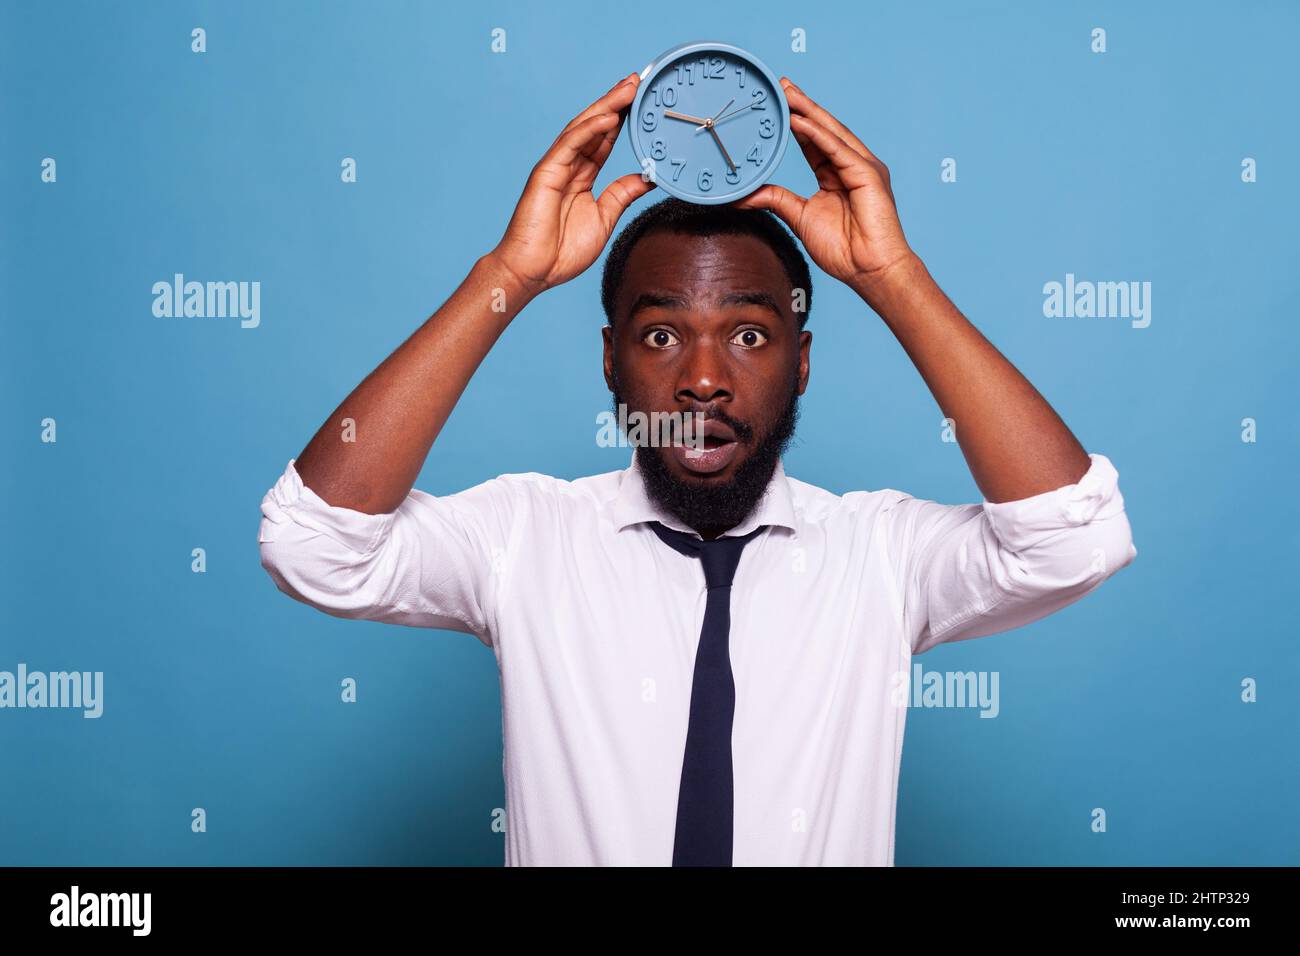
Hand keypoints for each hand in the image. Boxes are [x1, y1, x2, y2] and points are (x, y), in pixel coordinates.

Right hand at [489, 72, 655, 296]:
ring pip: (584, 128)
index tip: (642, 102)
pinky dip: (590, 128)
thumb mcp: (605, 219)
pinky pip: (570, 144)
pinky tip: (609, 116)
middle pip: (595, 126)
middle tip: (637, 81)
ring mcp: (556, 166)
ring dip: (607, 106)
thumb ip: (623, 194)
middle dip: (616, 103)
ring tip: (628, 88)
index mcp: (582, 177)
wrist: (535, 272)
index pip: (605, 141)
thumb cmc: (562, 252)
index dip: (622, 120)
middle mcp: (569, 166)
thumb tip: (647, 177)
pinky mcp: (546, 172)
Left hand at [732, 78, 914, 294]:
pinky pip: (837, 149)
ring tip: (787, 92)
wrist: (869, 270)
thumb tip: (744, 195)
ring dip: (808, 111)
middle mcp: (852, 166)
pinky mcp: (868, 174)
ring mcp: (862, 167)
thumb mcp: (799, 217)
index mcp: (837, 175)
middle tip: (780, 85)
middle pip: (823, 129)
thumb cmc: (843, 250)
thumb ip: (775, 199)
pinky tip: (799, 121)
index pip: (814, 141)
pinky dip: (817, 134)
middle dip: (802, 106)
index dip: (796, 122)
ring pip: (831, 132)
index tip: (777, 105)